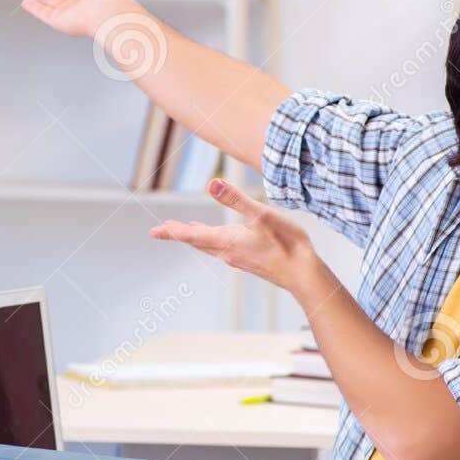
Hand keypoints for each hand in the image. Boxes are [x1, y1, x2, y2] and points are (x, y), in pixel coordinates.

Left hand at [150, 178, 320, 294]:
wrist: (304, 275)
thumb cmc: (287, 245)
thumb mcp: (262, 216)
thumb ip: (236, 200)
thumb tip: (212, 183)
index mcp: (227, 241)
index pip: (192, 236)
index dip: (173, 231)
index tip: (154, 231)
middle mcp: (228, 253)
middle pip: (197, 242)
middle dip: (179, 234)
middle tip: (161, 230)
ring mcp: (239, 258)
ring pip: (210, 245)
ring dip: (195, 237)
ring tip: (184, 230)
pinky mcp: (249, 260)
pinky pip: (223, 248)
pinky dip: (213, 240)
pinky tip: (219, 237)